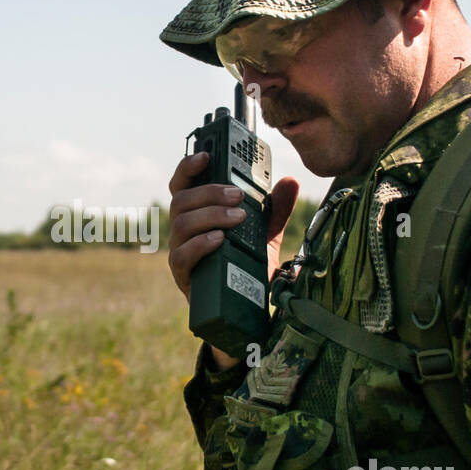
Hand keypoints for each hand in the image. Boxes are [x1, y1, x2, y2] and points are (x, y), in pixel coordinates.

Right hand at [167, 151, 299, 367]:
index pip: (183, 185)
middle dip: (209, 193)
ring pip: (181, 224)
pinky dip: (200, 245)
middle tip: (238, 196)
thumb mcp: (264, 236)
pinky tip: (220, 240)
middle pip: (181, 200)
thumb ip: (274, 210)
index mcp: (197, 215)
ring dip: (209, 216)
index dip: (188, 167)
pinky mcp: (184, 278)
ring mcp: (180, 254)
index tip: (206, 155)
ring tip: (237, 218)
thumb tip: (290, 181)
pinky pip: (182, 257)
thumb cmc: (247, 270)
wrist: (248, 314)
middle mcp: (184, 232)